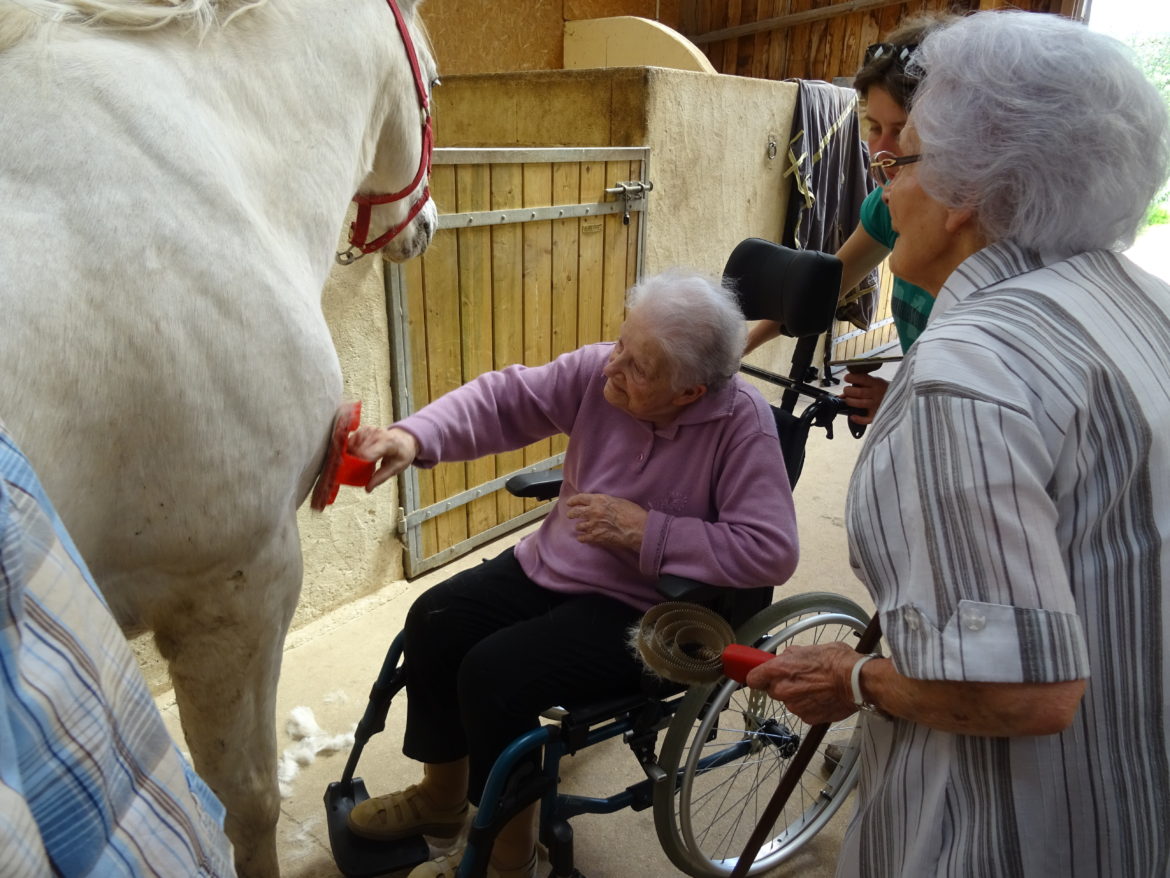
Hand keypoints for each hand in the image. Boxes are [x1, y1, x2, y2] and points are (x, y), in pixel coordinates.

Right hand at [346, 426, 418, 489]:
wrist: (404, 439)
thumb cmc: (402, 453)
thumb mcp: (396, 468)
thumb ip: (381, 477)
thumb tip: (367, 489)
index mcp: (388, 443)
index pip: (366, 454)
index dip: (358, 465)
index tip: (355, 475)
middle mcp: (377, 433)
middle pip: (356, 451)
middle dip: (354, 463)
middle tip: (357, 472)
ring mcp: (369, 430)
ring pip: (351, 446)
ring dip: (351, 456)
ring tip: (361, 463)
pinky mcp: (363, 429)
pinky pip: (350, 441)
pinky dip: (351, 450)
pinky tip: (358, 455)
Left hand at [563, 493, 646, 550]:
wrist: (637, 529)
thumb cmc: (633, 513)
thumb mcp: (618, 501)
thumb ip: (606, 502)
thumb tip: (601, 504)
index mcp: (599, 500)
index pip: (580, 498)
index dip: (573, 500)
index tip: (569, 503)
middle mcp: (593, 512)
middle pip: (575, 512)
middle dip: (571, 514)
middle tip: (570, 515)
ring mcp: (593, 525)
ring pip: (579, 526)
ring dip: (580, 526)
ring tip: (581, 527)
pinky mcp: (596, 537)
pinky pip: (583, 538)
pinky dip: (582, 538)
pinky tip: (582, 538)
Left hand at [744, 641, 859, 724]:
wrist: (855, 681)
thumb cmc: (835, 661)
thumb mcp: (807, 649)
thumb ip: (790, 657)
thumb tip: (784, 659)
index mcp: (779, 671)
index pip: (753, 679)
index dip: (758, 677)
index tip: (762, 676)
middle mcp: (783, 690)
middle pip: (772, 690)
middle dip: (782, 685)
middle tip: (798, 677)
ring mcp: (795, 707)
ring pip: (789, 701)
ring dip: (797, 696)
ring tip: (815, 686)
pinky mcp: (807, 718)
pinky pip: (803, 711)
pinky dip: (809, 705)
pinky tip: (822, 696)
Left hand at [840, 371, 888, 424]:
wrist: (901, 398)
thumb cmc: (884, 390)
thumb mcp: (875, 383)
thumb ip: (860, 385)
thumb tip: (842, 394)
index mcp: (876, 383)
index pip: (862, 379)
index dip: (852, 378)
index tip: (847, 378)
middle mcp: (876, 394)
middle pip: (859, 392)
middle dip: (849, 391)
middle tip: (847, 391)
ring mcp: (877, 405)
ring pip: (860, 404)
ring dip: (850, 402)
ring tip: (849, 400)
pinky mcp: (877, 415)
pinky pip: (866, 419)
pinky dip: (858, 419)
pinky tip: (853, 416)